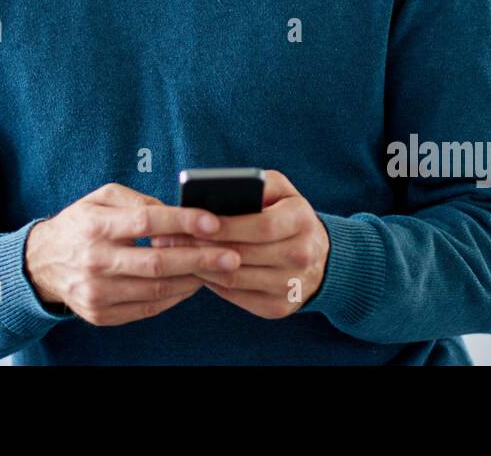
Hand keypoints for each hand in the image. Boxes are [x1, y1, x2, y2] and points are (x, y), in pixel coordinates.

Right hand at [23, 182, 242, 325]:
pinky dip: (174, 296)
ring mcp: (97, 292)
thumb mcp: (100, 198)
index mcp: (95, 226)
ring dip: (193, 280)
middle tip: (232, 256)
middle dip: (200, 259)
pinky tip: (191, 284)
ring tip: (219, 270)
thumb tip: (175, 211)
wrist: (41, 263)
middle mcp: (95, 260)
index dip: (183, 222)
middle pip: (157, 262)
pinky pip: (148, 307)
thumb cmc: (80, 223)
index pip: (146, 222)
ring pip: (157, 288)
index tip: (213, 222)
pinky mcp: (101, 314)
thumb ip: (137, 200)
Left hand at [150, 169, 329, 318]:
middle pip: (243, 254)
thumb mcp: (282, 190)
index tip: (196, 222)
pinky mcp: (279, 308)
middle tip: (170, 238)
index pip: (260, 226)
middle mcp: (301, 256)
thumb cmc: (288, 214)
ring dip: (201, 267)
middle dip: (203, 246)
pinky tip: (194, 269)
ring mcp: (291, 286)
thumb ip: (257, 182)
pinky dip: (212, 283)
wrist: (320, 257)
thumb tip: (220, 189)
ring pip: (235, 278)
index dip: (226, 227)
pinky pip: (236, 296)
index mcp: (302, 221)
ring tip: (174, 253)